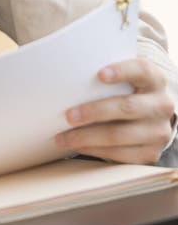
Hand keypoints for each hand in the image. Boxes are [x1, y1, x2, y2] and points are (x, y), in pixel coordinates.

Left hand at [55, 59, 175, 163]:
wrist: (147, 119)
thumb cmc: (124, 92)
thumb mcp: (123, 80)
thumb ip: (105, 77)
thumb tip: (67, 73)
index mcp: (154, 79)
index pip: (141, 70)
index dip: (122, 71)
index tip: (100, 74)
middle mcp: (161, 105)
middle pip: (126, 107)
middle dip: (94, 112)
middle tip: (68, 116)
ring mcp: (158, 132)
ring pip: (119, 135)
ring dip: (86, 137)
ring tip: (63, 137)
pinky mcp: (151, 153)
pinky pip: (119, 154)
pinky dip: (94, 150)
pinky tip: (77, 146)